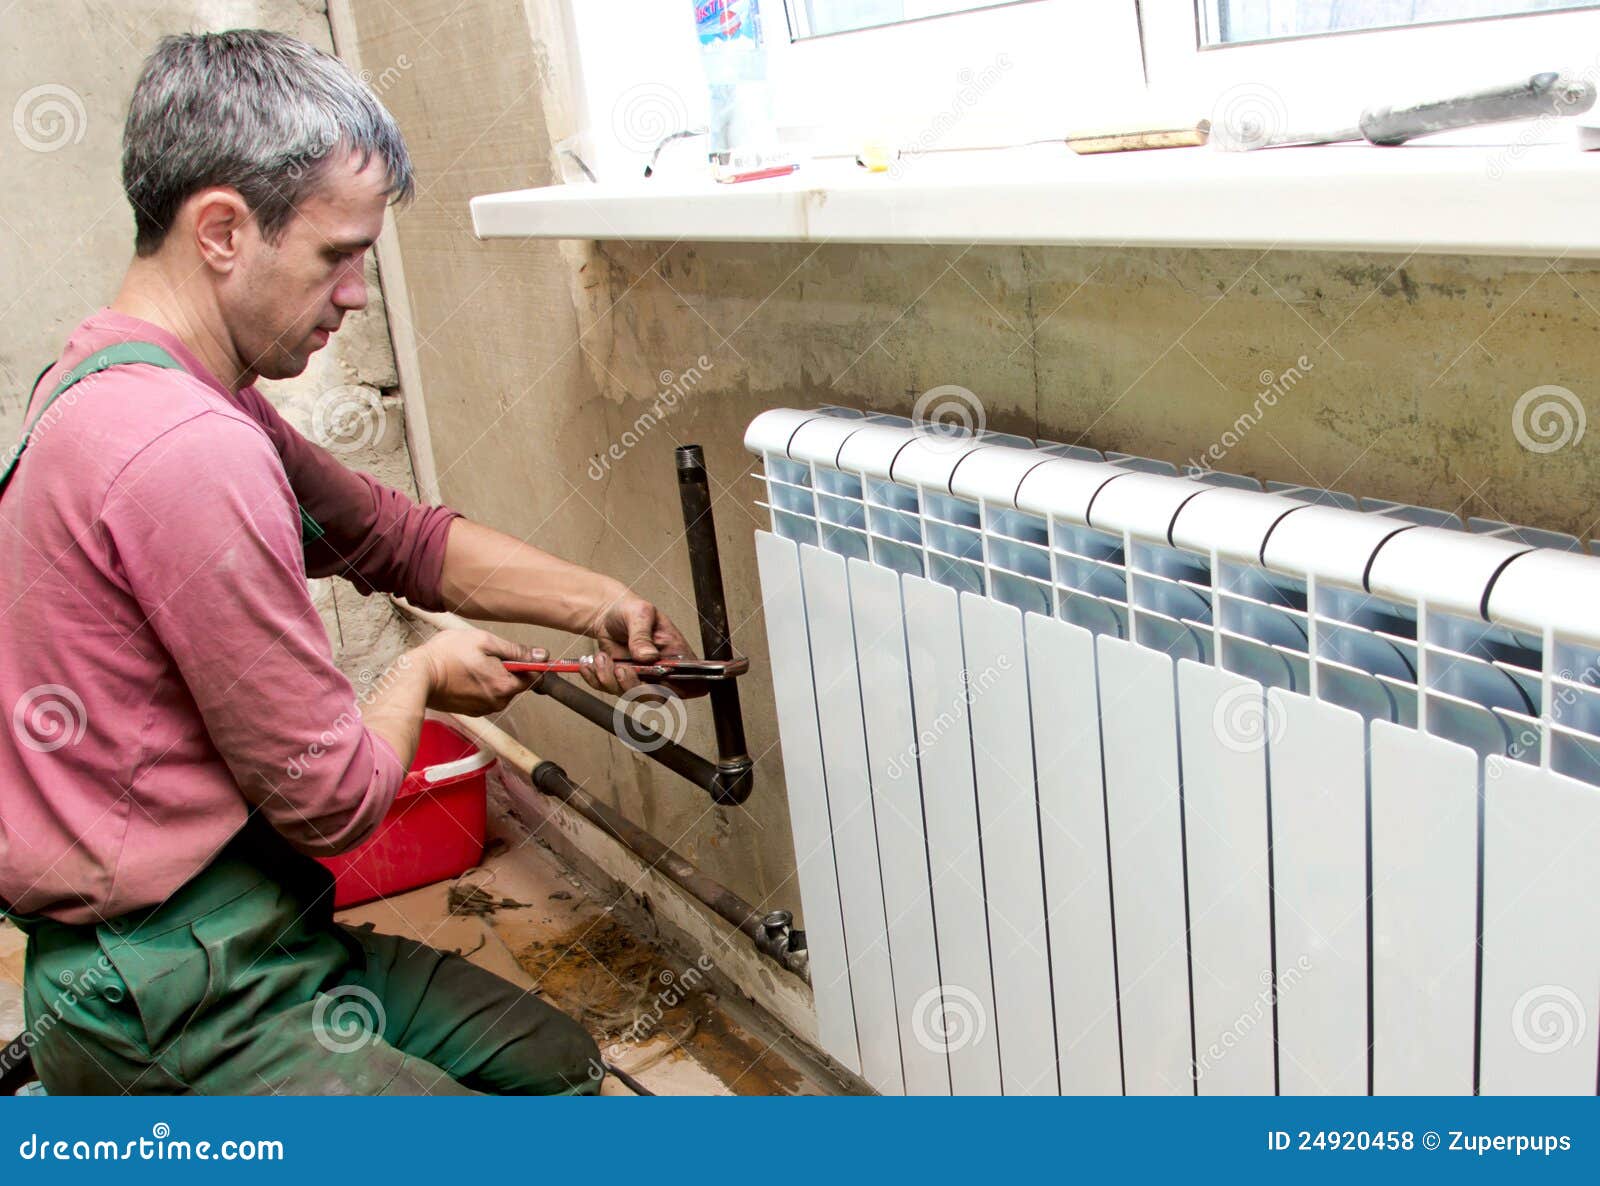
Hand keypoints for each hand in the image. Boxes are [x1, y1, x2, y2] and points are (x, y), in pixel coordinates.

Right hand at [418, 629, 543, 714]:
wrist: (418, 676)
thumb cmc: (447, 655)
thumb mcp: (484, 642)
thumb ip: (516, 650)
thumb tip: (542, 655)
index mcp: (504, 685)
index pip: (535, 677)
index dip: (531, 663)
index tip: (520, 654)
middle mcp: (497, 702)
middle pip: (516, 683)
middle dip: (508, 668)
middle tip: (486, 655)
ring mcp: (483, 709)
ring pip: (501, 689)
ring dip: (493, 676)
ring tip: (471, 664)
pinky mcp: (472, 711)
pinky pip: (486, 696)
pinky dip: (481, 685)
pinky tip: (465, 674)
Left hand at [583, 592, 706, 697]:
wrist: (608, 613)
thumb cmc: (630, 609)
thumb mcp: (640, 614)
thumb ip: (643, 636)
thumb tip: (648, 656)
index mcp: (675, 654)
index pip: (686, 683)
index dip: (674, 689)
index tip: (651, 679)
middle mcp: (660, 670)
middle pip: (655, 696)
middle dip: (633, 687)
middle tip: (620, 668)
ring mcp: (641, 677)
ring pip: (629, 695)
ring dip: (609, 678)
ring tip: (601, 657)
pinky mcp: (621, 680)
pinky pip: (609, 690)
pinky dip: (595, 679)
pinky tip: (591, 664)